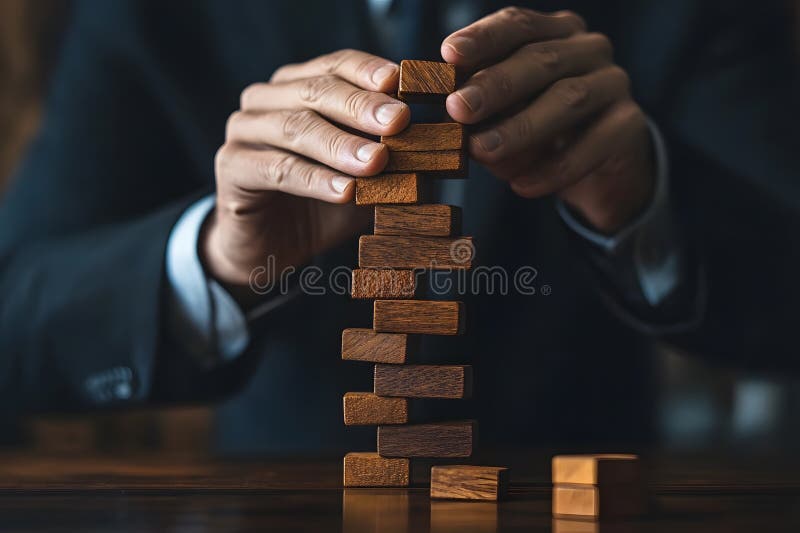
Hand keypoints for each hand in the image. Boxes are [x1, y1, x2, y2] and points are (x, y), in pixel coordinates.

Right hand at [204, 50, 409, 294]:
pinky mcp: (232, 167)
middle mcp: (266, 99)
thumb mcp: (363, 176)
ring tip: (376, 162)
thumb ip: (389, 155)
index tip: (400, 81)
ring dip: (341, 145)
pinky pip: (278, 169)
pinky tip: (345, 191)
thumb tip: (435, 143)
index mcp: (298, 86)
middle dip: (361, 107)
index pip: (335, 65)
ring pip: (295, 128)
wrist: (269, 246)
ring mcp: (244, 130)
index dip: (367, 71)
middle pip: (315, 91)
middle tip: (399, 122)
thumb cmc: (320, 203)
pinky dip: (315, 180)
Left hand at [442, 7, 653, 232]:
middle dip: (496, 85)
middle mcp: (588, 49)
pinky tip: (521, 186)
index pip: (517, 25)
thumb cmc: (540, 130)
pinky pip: (592, 145)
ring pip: (568, 98)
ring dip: (520, 127)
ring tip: (482, 150)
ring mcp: (613, 83)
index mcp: (552, 33)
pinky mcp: (629, 124)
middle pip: (541, 59)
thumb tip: (451, 120)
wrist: (600, 167)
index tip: (449, 54)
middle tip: (458, 108)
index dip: (484, 37)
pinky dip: (553, 169)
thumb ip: (483, 112)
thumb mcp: (505, 116)